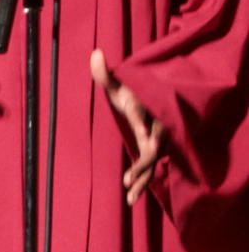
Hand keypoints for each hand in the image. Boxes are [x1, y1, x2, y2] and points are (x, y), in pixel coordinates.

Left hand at [90, 49, 167, 204]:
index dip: (143, 121)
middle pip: (153, 145)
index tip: (144, 134)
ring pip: (152, 161)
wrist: (153, 98)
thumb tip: (95, 53)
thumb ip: (104, 72)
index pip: (143, 113)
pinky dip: (142, 180)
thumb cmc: (132, 91)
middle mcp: (154, 124)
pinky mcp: (153, 149)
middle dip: (145, 163)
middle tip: (130, 179)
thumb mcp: (118, 83)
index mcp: (144, 107)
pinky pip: (149, 166)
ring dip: (142, 178)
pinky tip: (130, 196)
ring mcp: (156, 139)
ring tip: (129, 198)